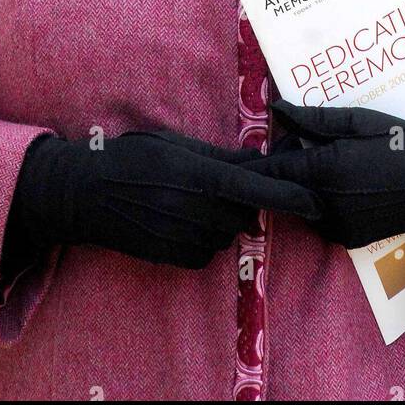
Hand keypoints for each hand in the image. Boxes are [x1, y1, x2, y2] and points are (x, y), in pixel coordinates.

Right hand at [8, 126, 322, 269]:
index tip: (316, 201)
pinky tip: (175, 219)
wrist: (87, 196)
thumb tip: (258, 162)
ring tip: (185, 198)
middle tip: (212, 182)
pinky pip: (207, 250)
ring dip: (220, 218)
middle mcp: (198, 211)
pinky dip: (202, 236)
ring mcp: (187, 239)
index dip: (291, 196)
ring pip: (227, 231)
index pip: (258, 189)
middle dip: (241, 199)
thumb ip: (219, 158)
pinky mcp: (176, 258)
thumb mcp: (175, 146)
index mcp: (201, 177)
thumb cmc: (132, 160)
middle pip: (245, 211)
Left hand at [243, 100, 404, 254]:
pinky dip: (323, 203)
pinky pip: (320, 219)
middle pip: (282, 187)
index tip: (245, 154)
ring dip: (303, 185)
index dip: (256, 161)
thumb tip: (275, 108)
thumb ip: (312, 118)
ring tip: (334, 163)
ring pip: (300, 204)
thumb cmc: (400, 141)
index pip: (269, 170)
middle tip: (303, 144)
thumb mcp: (357, 120)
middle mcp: (324, 203)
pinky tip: (349, 186)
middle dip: (284, 167)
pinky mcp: (347, 239)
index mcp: (324, 169)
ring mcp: (336, 226)